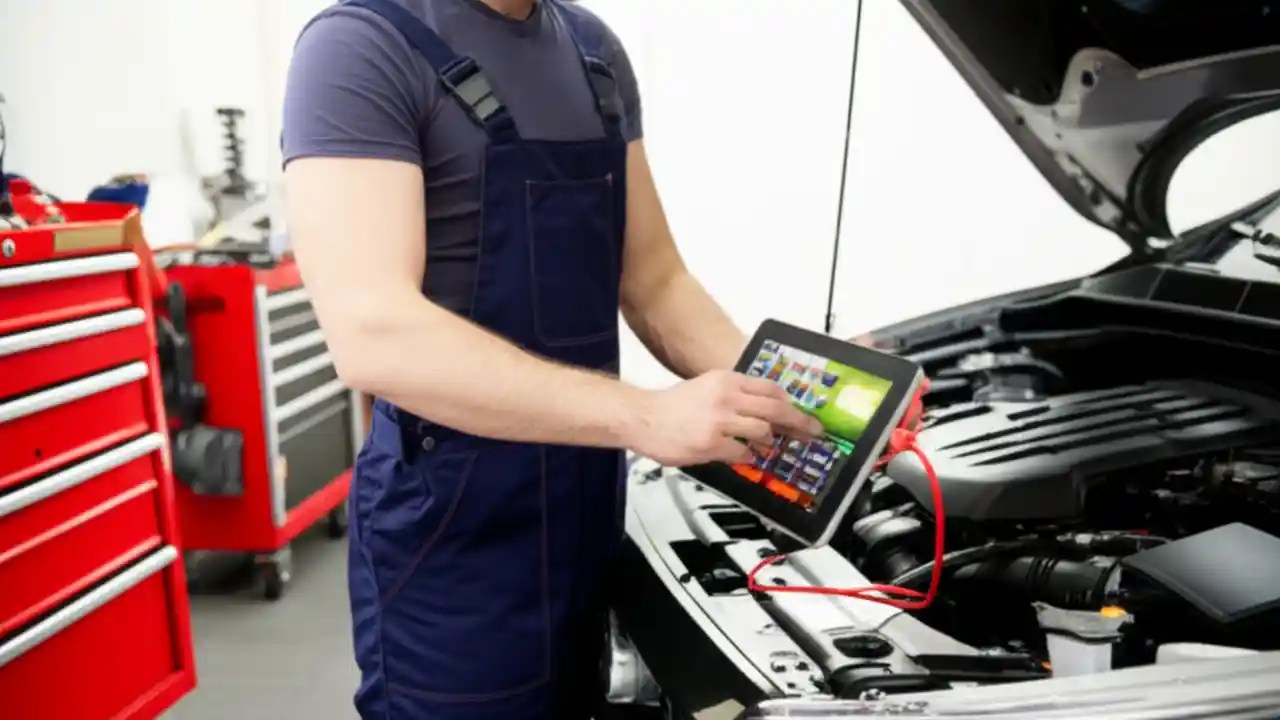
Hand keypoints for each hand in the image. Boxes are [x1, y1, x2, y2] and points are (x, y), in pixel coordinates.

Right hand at [626, 370, 823, 466]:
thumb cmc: (674, 405)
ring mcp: (719, 421)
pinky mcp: (711, 444)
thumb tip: (765, 409)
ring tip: (766, 446)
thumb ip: (735, 395)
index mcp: (726, 380)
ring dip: (768, 442)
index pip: (770, 388)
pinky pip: (743, 453)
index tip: (802, 413)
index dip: (790, 403)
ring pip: (762, 432)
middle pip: (775, 409)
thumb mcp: (707, 387)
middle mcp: (725, 397)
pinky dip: (748, 457)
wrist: (644, 418)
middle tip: (812, 432)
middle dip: (798, 422)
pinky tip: (745, 457)